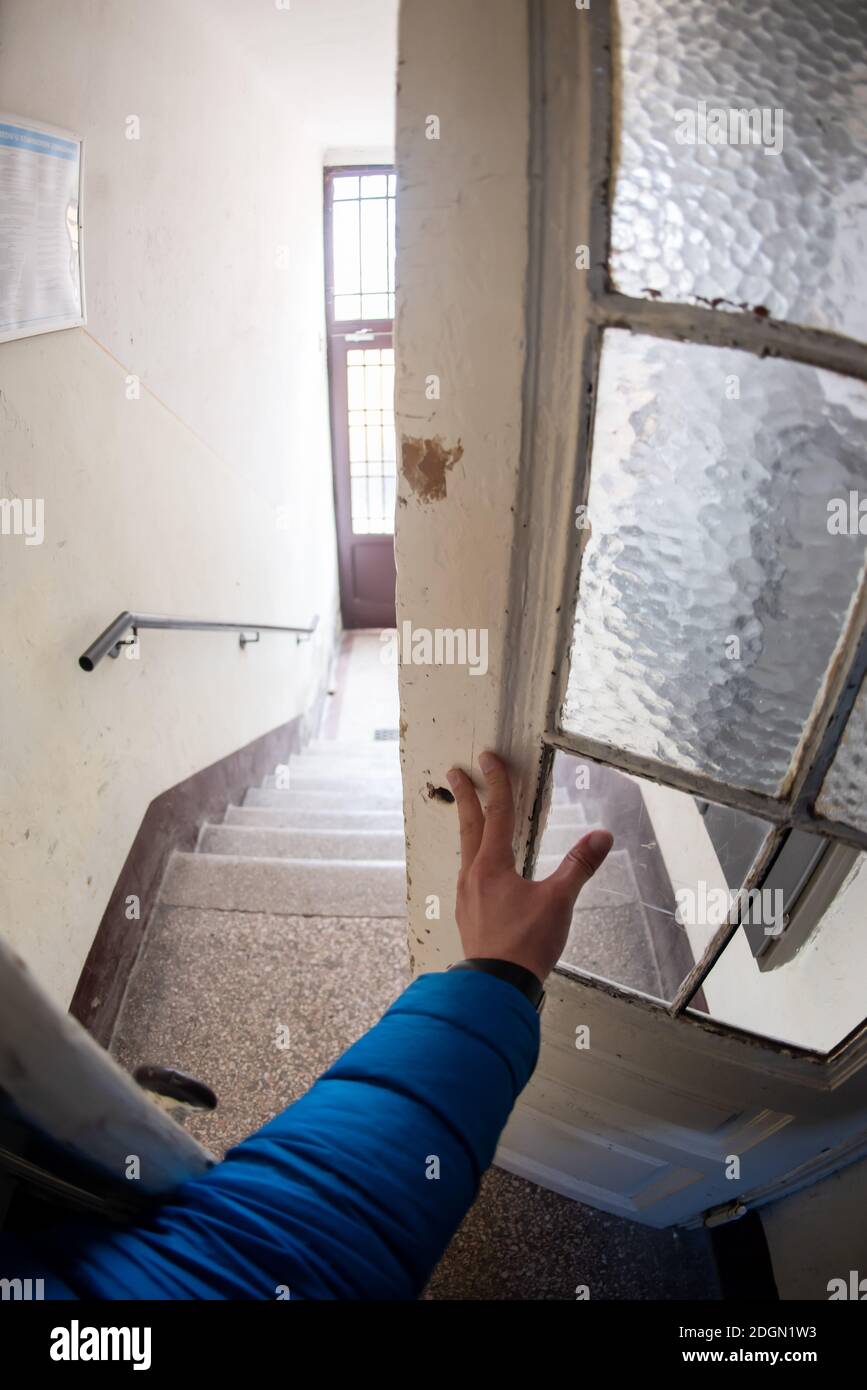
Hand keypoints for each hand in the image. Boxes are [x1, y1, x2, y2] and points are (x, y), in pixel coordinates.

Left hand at [446, 751, 612, 983]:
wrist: (496, 986)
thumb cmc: (525, 943)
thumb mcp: (558, 901)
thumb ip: (579, 866)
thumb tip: (602, 836)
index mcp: (491, 865)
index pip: (496, 814)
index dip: (496, 783)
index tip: (487, 758)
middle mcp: (473, 876)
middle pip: (469, 826)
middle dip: (465, 797)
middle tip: (455, 773)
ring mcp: (466, 896)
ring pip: (465, 850)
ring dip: (467, 827)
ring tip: (467, 816)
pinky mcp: (468, 914)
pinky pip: (467, 874)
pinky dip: (472, 857)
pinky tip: (479, 869)